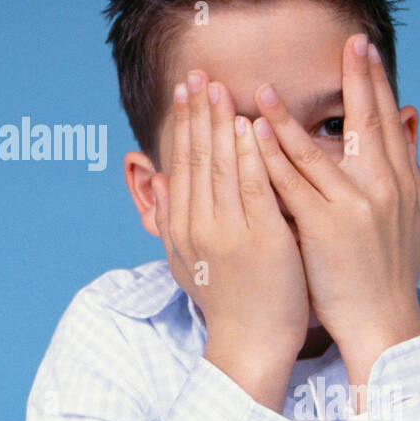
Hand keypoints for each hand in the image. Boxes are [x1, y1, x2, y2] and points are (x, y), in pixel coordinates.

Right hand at [152, 69, 310, 368]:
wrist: (250, 345)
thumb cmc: (227, 302)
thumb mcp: (186, 260)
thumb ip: (173, 219)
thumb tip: (160, 179)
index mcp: (183, 227)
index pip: (182, 164)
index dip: (184, 125)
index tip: (186, 91)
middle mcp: (198, 226)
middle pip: (197, 158)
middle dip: (198, 113)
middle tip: (199, 75)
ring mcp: (228, 232)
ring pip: (222, 166)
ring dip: (220, 123)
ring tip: (221, 88)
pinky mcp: (260, 240)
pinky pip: (253, 188)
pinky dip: (251, 155)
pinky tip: (251, 126)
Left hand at [250, 34, 419, 369]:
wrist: (383, 323)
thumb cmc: (391, 274)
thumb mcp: (413, 219)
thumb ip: (408, 168)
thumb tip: (408, 121)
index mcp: (400, 184)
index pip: (386, 122)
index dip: (375, 82)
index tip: (362, 48)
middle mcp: (381, 189)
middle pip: (366, 124)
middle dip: (356, 80)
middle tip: (345, 42)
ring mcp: (352, 207)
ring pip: (314, 152)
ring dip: (287, 116)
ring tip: (262, 87)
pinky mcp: (324, 228)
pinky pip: (291, 185)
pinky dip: (271, 156)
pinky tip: (253, 133)